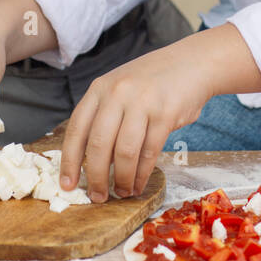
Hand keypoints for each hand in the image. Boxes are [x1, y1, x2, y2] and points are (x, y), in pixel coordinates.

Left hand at [59, 23, 260, 201]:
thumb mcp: (120, 88)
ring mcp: (142, 103)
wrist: (193, 63)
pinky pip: (149, 152)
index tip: (67, 184)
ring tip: (122, 192)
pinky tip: (138, 183)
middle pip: (98, 145)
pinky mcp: (165, 114)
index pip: (77, 129)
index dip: (69, 161)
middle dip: (96, 177)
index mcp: (100, 88)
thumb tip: (92, 161)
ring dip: (121, 179)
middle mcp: (117, 94)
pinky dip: (142, 174)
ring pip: (124, 152)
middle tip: (97, 197)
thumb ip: (104, 116)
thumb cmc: (153, 82)